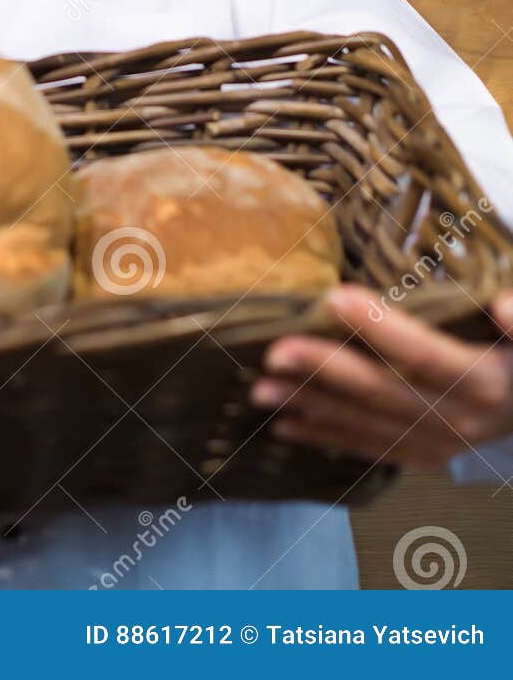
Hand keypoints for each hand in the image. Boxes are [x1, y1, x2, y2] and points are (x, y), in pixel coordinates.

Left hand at [248, 284, 512, 469]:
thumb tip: (503, 305)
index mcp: (486, 382)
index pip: (426, 355)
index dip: (381, 329)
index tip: (334, 297)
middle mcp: (460, 419)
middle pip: (384, 393)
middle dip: (325, 372)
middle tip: (275, 353)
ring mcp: (439, 443)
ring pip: (367, 424)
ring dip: (312, 407)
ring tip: (262, 390)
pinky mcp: (423, 454)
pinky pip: (369, 447)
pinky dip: (325, 436)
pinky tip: (284, 424)